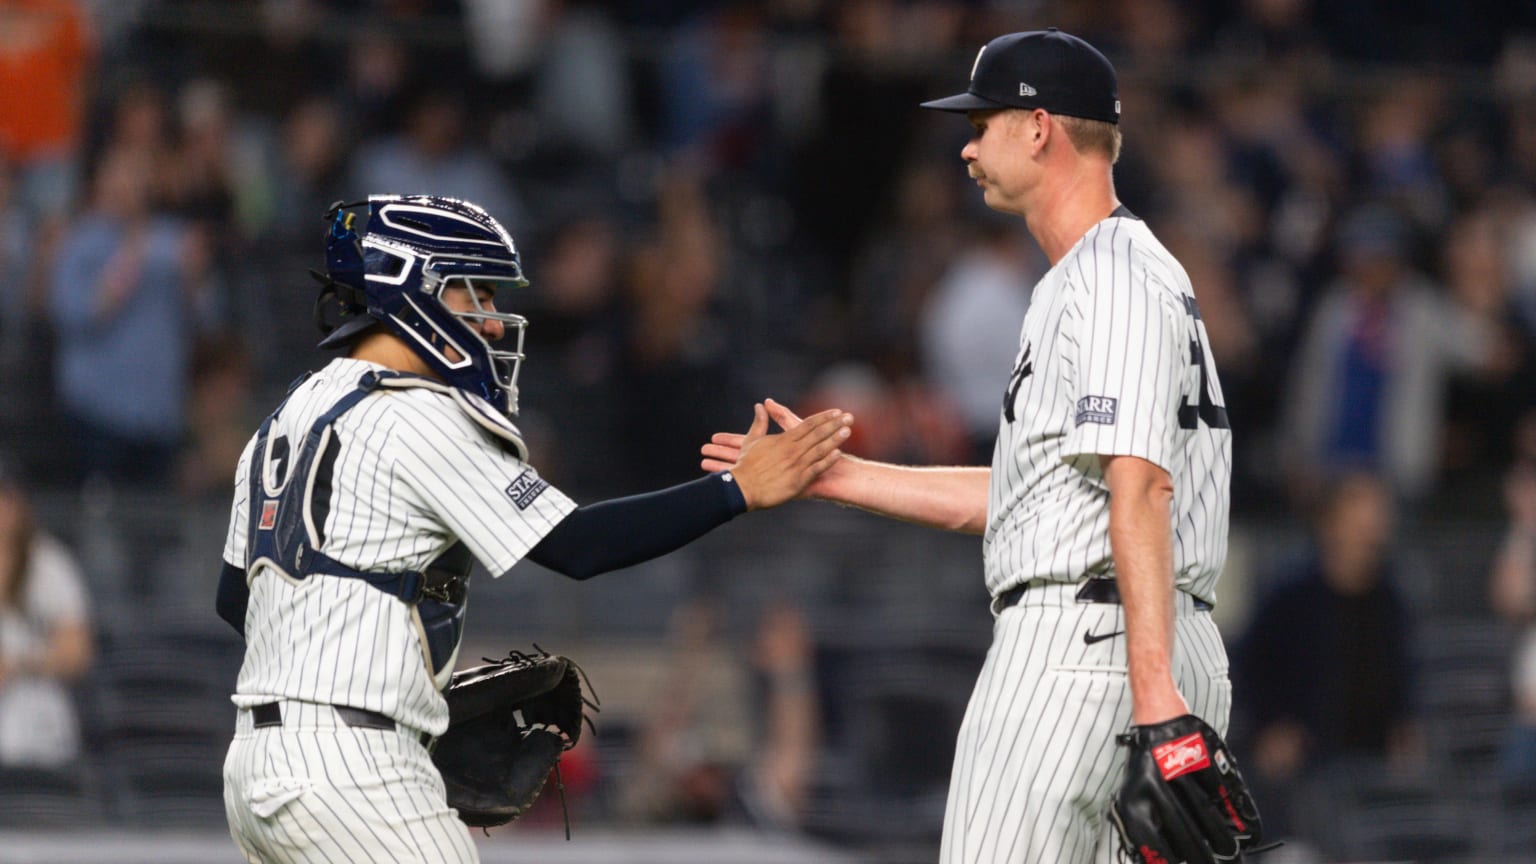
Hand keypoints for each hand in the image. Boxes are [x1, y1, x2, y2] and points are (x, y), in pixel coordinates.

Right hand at [724, 402, 851, 509]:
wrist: (742, 488)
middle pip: (818, 434)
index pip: (808, 424)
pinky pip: (816, 469)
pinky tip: (838, 454)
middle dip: (835, 424)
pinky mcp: (798, 480)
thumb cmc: (746, 465)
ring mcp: (797, 465)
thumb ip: (759, 422)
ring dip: (835, 439)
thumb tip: (760, 405)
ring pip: (820, 449)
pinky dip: (827, 461)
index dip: (824, 417)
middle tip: (850, 417)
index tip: (837, 412)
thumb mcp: (752, 441)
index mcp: (784, 439)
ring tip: (847, 431)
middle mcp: (793, 450)